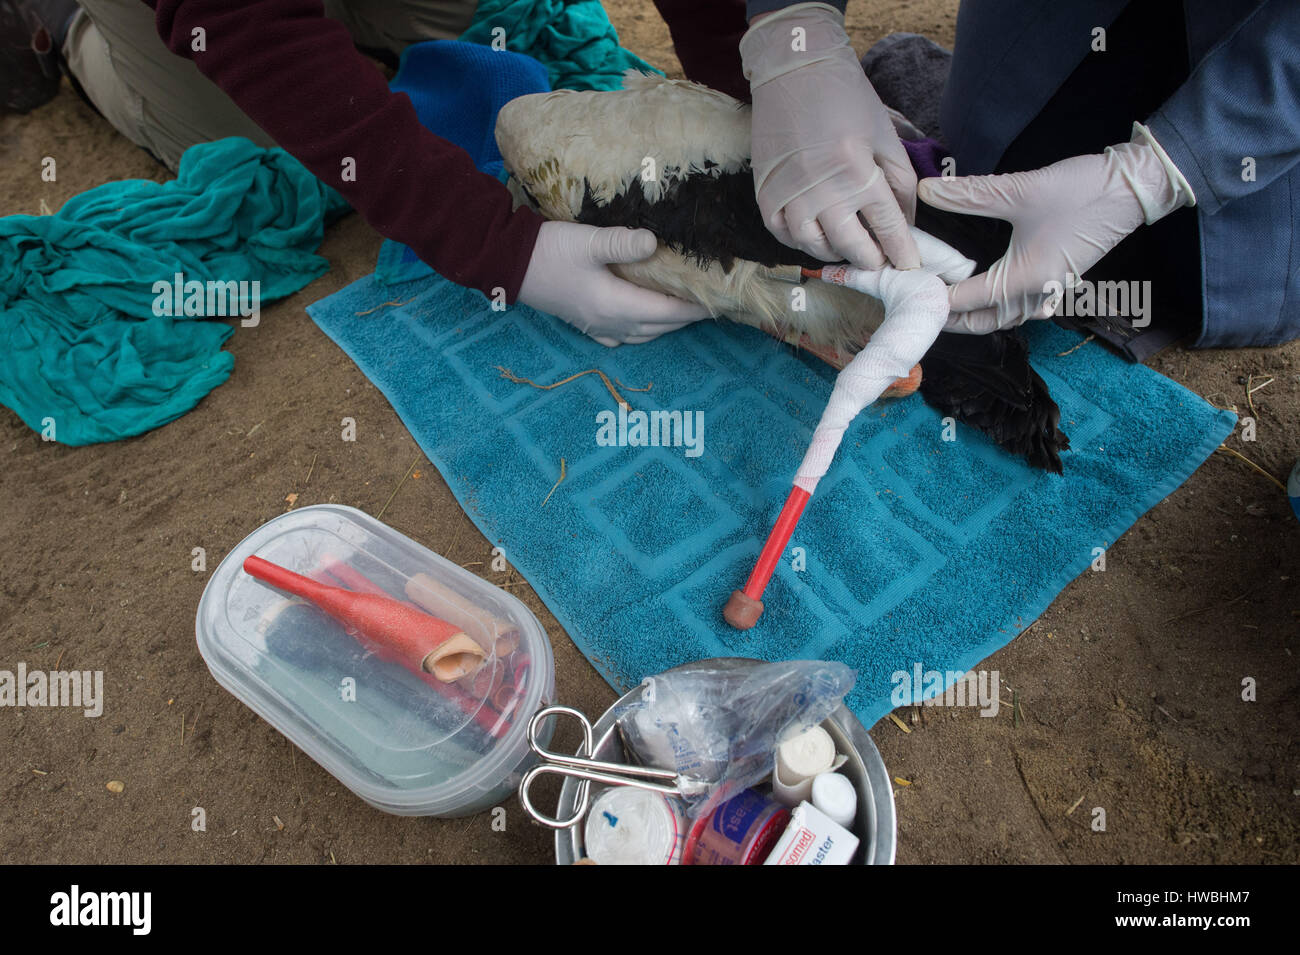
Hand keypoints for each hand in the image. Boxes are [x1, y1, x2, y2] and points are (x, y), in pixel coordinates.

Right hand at [516, 221, 710, 345]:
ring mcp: (596, 326)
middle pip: (661, 326)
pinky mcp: (584, 323)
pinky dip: (640, 333)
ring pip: (643, 334)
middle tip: (711, 305)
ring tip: (684, 313)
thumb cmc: (550, 251)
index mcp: (616, 304)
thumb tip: (655, 243)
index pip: (668, 311)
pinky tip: (642, 326)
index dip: (696, 308)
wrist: (509, 264)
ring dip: (667, 326)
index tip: (721, 302)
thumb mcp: (588, 241)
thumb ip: (624, 243)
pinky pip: (621, 337)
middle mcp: (611, 322)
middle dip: (687, 318)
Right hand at [741, 3, 919, 270]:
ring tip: (849, 249)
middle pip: (852, 246)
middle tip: (880, 263)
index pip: (887, 228)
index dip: (902, 252)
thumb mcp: (885, 135)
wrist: (794, 73)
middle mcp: (824, 192)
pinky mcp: (766, 196)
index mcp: (859, 174)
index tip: (910, 268)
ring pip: (816, 247)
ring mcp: (791, 198)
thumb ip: (900, 182)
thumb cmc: (846, 99)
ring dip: (837, 254)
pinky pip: (784, 236)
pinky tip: (817, 236)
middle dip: (871, 260)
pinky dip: (802, 243)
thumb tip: (906, 223)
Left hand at [917, 123, 1194, 333]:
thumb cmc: (1082, 191)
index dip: (933, 297)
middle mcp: (1037, 295)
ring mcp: (1051, 291)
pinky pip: (1021, 307)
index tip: (906, 288)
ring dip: (973, 317)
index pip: (965, 301)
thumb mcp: (1020, 190)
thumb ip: (969, 194)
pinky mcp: (1059, 281)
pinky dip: (997, 307)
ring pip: (1003, 318)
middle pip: (983, 323)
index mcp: (1024, 281)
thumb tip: (925, 191)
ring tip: (944, 303)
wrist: (1137, 187)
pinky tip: (983, 294)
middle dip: (951, 321)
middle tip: (919, 307)